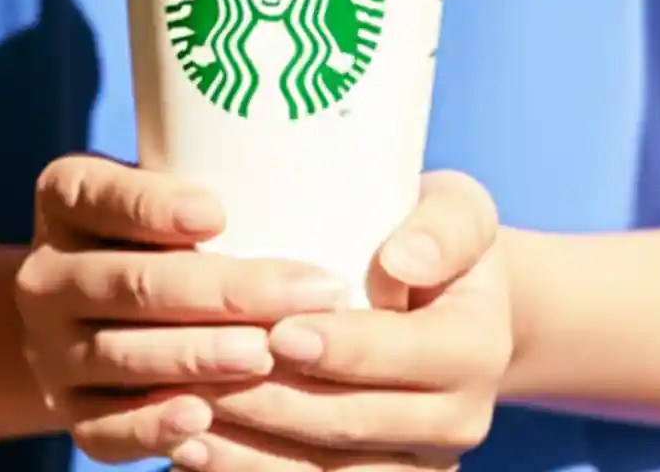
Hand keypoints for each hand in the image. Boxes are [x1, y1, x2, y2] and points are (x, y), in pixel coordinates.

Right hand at [15, 155, 348, 463]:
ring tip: (267, 354)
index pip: (101, 195)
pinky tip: (201, 417)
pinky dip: (149, 426)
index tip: (217, 213)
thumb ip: (224, 176)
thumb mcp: (168, 191)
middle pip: (132, 282)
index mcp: (66, 200)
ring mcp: (51, 347)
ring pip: (122, 354)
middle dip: (223, 290)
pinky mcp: (66, 410)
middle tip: (306, 293)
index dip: (154, 206)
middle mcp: (46, 273)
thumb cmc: (164, 235)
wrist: (85, 316)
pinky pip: (102, 427)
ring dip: (198, 356)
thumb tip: (336, 181)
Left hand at [172, 171, 507, 470]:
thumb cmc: (434, 240)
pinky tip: (193, 453)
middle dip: (274, 403)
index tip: (275, 332)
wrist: (451, 305)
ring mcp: (419, 464)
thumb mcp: (456, 212)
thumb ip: (440, 228)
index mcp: (476, 348)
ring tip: (183, 425)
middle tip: (200, 376)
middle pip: (353, 423)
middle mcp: (458, 420)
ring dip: (250, 455)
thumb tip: (401, 262)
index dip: (340, 348)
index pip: (403, 354)